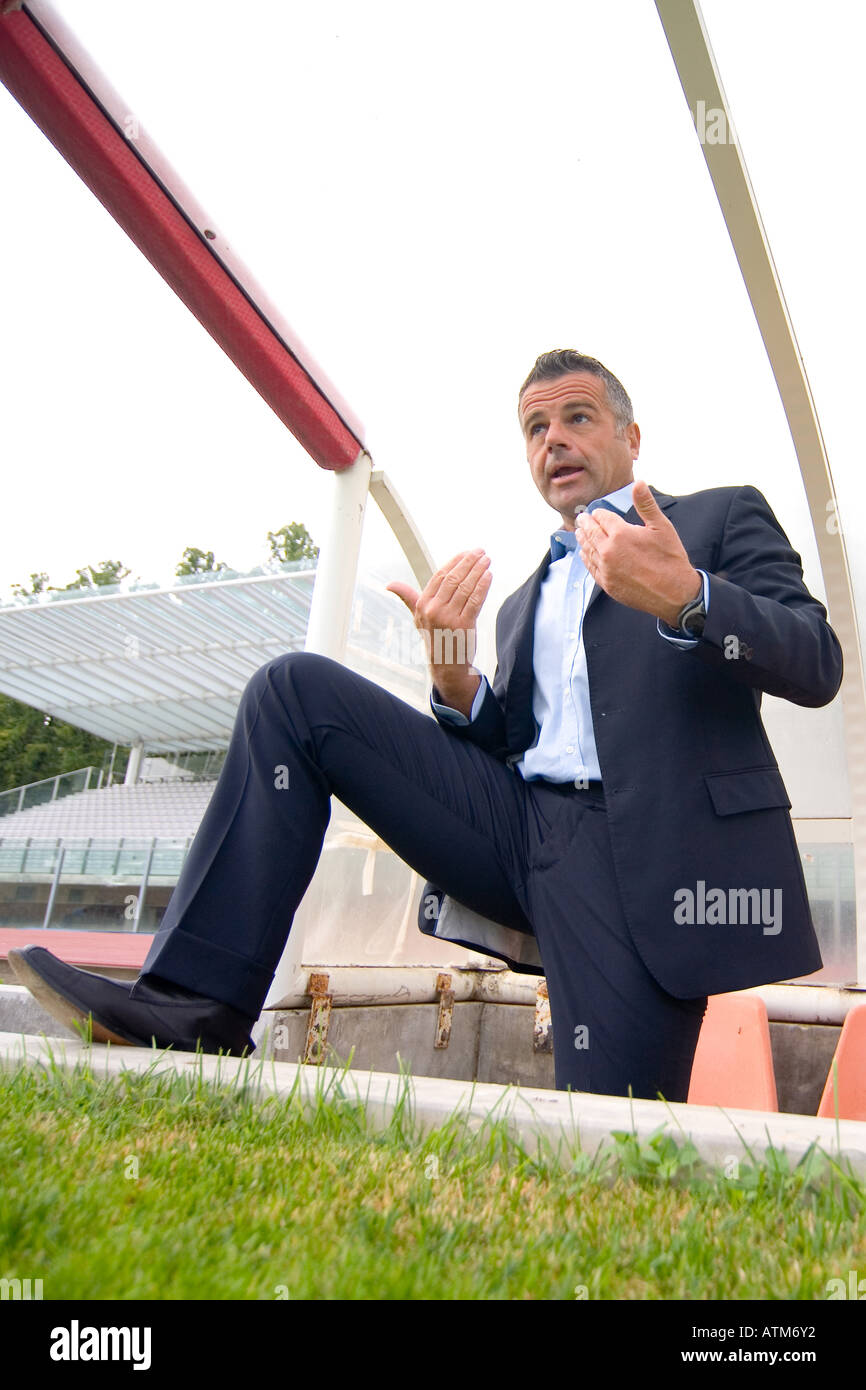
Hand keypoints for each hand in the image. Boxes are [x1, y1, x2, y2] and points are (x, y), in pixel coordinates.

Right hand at [387, 549, 490, 708]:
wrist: (447, 664)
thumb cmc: (434, 636)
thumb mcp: (418, 617)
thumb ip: (408, 597)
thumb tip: (389, 585)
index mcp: (423, 605)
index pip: (439, 576)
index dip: (454, 562)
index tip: (466, 552)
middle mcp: (433, 610)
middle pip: (453, 579)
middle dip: (469, 562)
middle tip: (481, 551)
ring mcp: (449, 618)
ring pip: (466, 588)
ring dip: (478, 571)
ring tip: (487, 560)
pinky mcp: (464, 625)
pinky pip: (475, 600)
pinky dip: (483, 586)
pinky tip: (489, 575)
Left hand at [575, 480, 700, 625]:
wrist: (674, 594)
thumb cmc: (671, 558)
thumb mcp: (662, 527)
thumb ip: (646, 504)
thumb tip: (639, 482)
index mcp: (621, 534)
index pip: (602, 518)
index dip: (599, 513)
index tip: (597, 512)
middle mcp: (609, 551)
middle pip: (591, 533)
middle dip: (585, 524)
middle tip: (581, 518)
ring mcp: (606, 569)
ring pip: (587, 550)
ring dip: (582, 539)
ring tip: (579, 532)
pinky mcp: (607, 584)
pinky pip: (591, 568)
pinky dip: (586, 558)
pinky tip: (584, 553)